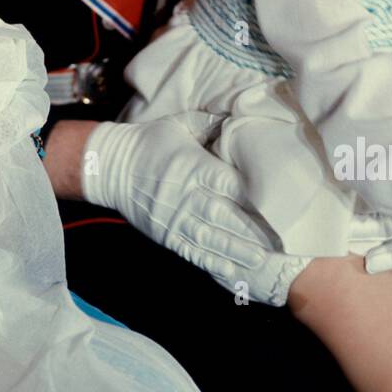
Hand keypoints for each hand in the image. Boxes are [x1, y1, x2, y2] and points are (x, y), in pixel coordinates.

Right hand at [82, 116, 295, 305]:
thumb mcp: (179, 124)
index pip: (230, 184)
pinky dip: (212, 262)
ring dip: (238, 251)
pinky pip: (192, 251)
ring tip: (262, 261)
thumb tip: (237, 120)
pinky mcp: (167, 234)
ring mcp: (176, 218)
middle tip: (282, 242)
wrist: (110, 167)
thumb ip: (209, 124)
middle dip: (254, 231)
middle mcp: (186, 195)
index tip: (280, 206)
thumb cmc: (150, 141)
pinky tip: (231, 271)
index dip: (255, 197)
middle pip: (226, 216)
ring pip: (212, 238)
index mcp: (193, 166)